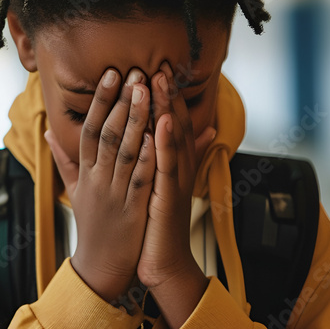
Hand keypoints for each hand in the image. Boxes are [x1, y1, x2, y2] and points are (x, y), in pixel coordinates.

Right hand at [46, 67, 153, 303]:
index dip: (101, 100)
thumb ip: (64, 159)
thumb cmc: (92, 225)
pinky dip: (149, 156)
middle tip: (132, 72)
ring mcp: (114, 194)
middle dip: (120, 101)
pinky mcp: (133, 210)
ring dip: (136, 119)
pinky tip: (157, 135)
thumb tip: (47, 132)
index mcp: (85, 172)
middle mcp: (97, 179)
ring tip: (146, 91)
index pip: (91, 128)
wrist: (100, 268)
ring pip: (125, 151)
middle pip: (107, 133)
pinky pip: (141, 178)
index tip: (110, 74)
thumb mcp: (74, 190)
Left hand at [137, 62, 216, 292]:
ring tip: (159, 81)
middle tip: (159, 64)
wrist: (163, 264)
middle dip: (165, 94)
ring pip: (172, 139)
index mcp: (170, 164)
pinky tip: (162, 123)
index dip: (162, 96)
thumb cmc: (153, 226)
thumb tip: (160, 141)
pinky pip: (168, 166)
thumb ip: (157, 160)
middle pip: (173, 123)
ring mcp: (174, 181)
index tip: (154, 68)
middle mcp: (176, 168)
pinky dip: (167, 143)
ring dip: (166, 108)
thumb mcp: (154, 186)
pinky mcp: (169, 197)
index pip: (167, 122)